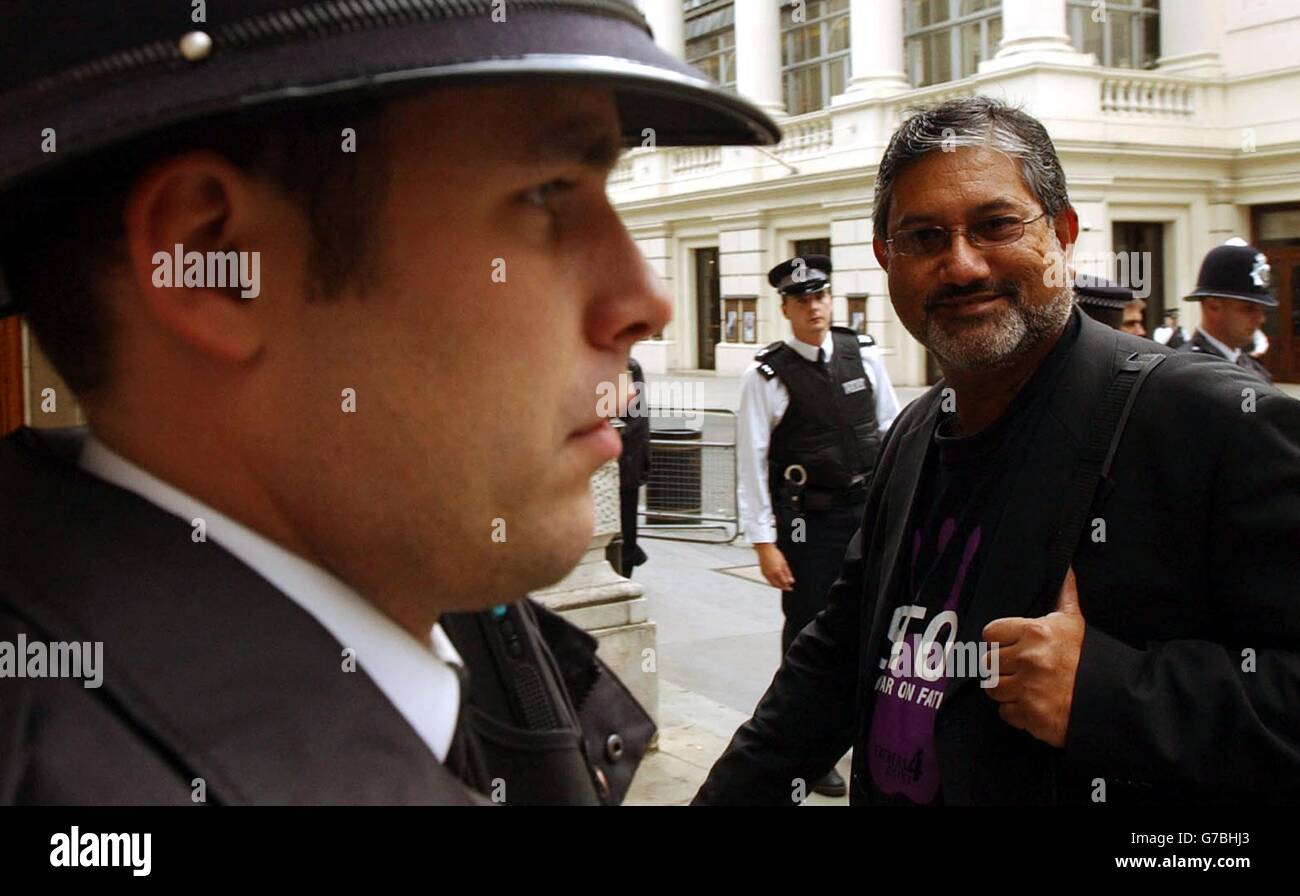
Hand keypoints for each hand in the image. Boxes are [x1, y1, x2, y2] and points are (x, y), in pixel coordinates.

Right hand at [754, 543, 794, 590]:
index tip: (791, 587)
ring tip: (782, 584)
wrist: (765, 549)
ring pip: (772, 584)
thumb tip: (791, 580)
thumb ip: (788, 573)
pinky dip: (773, 582)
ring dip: (778, 586)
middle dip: (783, 587)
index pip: (783, 583)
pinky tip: (776, 580)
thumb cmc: (774, 553)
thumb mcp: (784, 563)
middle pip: (777, 585)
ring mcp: (766, 574)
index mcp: (777, 571)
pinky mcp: (763, 573)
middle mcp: (771, 574)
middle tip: (787, 587)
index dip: (788, 586)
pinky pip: (769, 581)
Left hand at [981, 567, 1085, 748]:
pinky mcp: (1031, 715)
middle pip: (987, 662)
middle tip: (1017, 669)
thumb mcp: (1075, 622)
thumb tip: (1066, 567)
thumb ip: (1065, 595)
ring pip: (992, 688)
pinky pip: (1006, 712)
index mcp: (1035, 633)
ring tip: (1024, 687)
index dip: (998, 641)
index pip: (990, 633)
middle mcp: (1028, 659)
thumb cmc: (1090, 658)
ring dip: (1005, 689)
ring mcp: (1028, 688)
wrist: (1112, 698)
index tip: (1009, 646)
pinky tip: (1032, 704)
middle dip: (1000, 666)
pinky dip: (1016, 712)